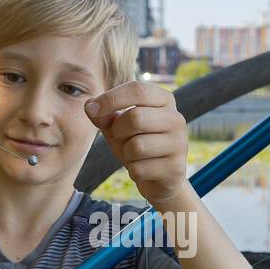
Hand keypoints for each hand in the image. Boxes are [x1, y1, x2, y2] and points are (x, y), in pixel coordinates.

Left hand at [85, 81, 189, 205]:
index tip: (91, 109)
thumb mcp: (117, 126)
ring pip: (137, 146)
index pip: (138, 90)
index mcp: (164, 100)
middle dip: (118, 131)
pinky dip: (133, 171)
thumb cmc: (136, 144)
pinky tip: (144, 170)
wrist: (159, 178)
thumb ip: (103, 115)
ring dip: (125, 153)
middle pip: (136, 118)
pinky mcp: (176, 167)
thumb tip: (90, 107)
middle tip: (119, 138)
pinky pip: (140, 169)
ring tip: (133, 156)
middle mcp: (176, 119)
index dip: (111, 98)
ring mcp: (179, 143)